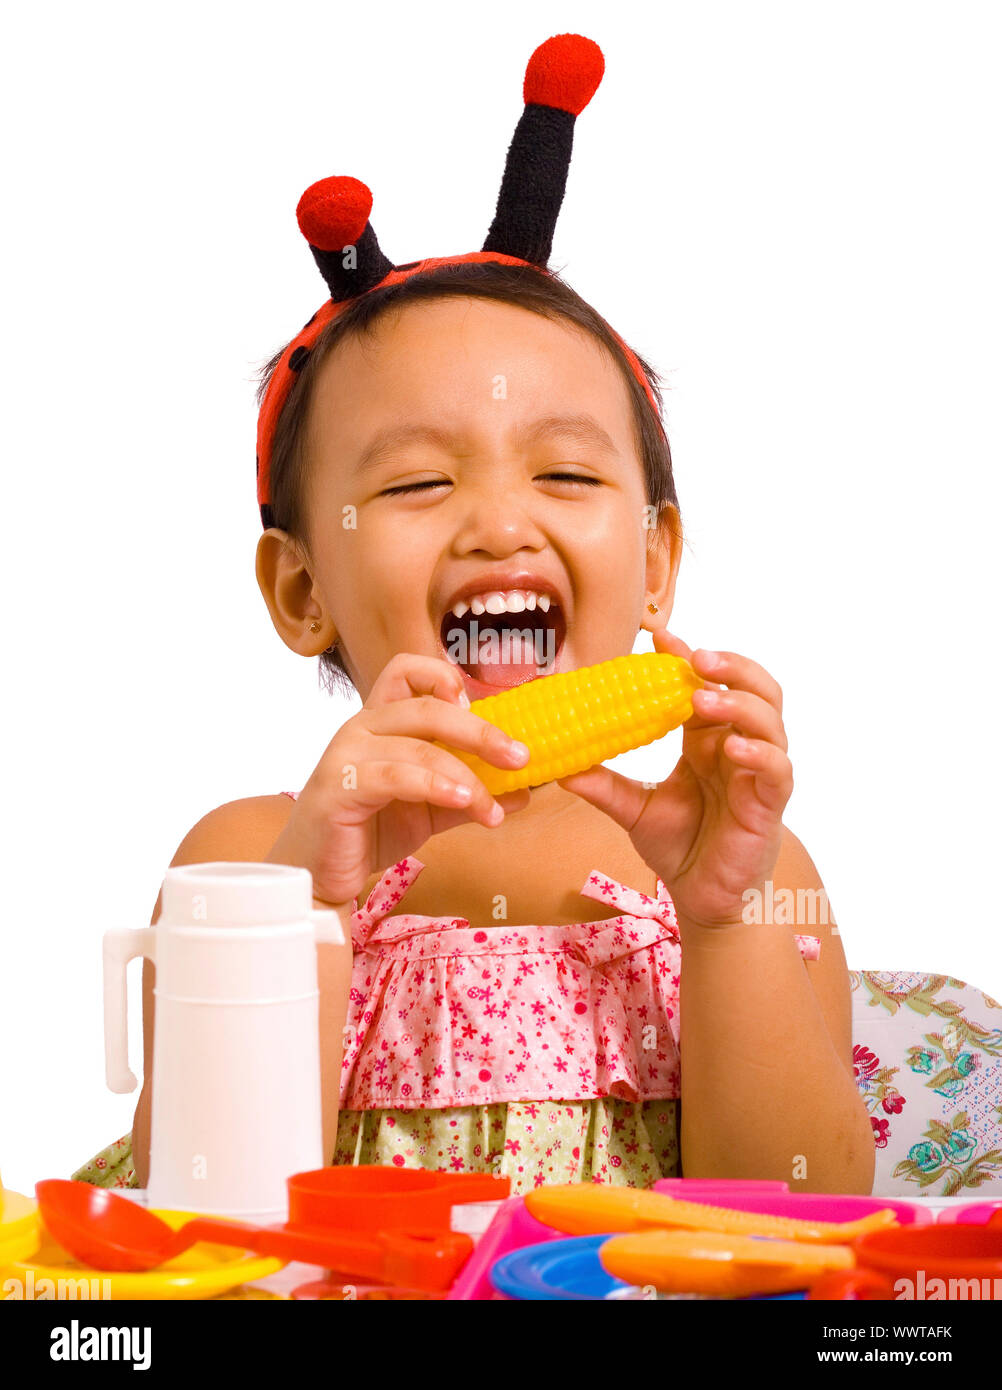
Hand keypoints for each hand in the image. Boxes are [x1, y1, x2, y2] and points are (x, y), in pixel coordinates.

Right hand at [269, 653, 529, 904]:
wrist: (316, 872)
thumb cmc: (368, 831)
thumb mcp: (428, 810)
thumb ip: (469, 795)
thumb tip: (524, 791)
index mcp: (380, 720)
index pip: (406, 669)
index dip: (445, 677)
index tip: (481, 707)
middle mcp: (361, 727)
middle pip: (427, 707)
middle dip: (482, 732)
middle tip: (520, 757)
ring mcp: (346, 754)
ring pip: (418, 745)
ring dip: (467, 777)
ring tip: (493, 808)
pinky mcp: (338, 786)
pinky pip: (396, 776)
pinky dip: (437, 786)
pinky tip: (465, 804)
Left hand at [557, 628, 792, 927]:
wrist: (704, 898)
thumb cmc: (680, 846)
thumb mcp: (633, 810)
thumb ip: (603, 786)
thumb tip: (560, 766)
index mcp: (706, 739)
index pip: (705, 684)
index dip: (686, 658)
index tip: (658, 636)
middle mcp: (737, 747)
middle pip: (753, 687)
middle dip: (729, 666)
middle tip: (695, 657)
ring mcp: (758, 773)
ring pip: (770, 719)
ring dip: (740, 702)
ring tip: (703, 699)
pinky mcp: (770, 804)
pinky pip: (778, 769)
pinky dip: (759, 753)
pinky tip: (732, 748)